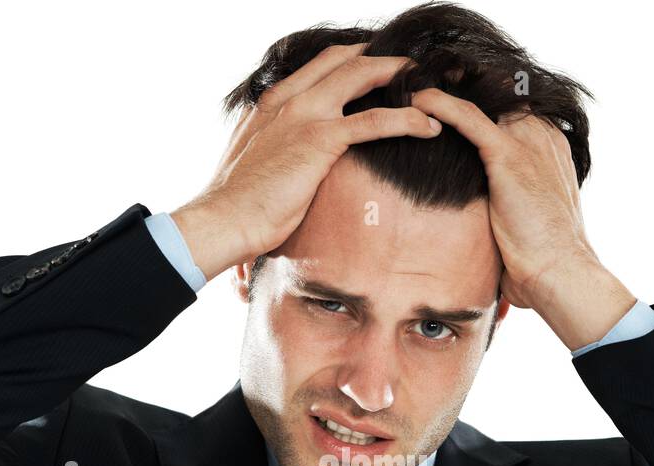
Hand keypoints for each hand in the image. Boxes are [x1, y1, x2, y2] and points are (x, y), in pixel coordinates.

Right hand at [171, 43, 441, 281]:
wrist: (224, 219)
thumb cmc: (237, 207)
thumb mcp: (254, 168)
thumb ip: (273, 154)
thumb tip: (288, 169)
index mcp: (270, 105)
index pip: (315, 68)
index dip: (348, 60)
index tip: (372, 64)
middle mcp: (287, 100)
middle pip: (341, 60)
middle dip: (378, 58)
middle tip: (409, 65)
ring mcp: (304, 114)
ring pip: (360, 77)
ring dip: (398, 76)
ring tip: (428, 85)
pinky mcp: (321, 138)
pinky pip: (374, 120)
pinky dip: (406, 119)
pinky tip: (428, 125)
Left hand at [407, 89, 637, 348]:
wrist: (560, 273)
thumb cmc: (541, 259)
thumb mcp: (525, 219)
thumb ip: (505, 201)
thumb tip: (481, 215)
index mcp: (549, 146)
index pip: (506, 110)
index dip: (473, 106)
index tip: (439, 106)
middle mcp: (542, 135)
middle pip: (492, 98)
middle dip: (457, 91)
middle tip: (417, 91)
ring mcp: (529, 141)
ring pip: (479, 101)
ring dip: (443, 94)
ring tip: (410, 89)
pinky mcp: (510, 154)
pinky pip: (468, 118)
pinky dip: (440, 105)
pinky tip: (416, 100)